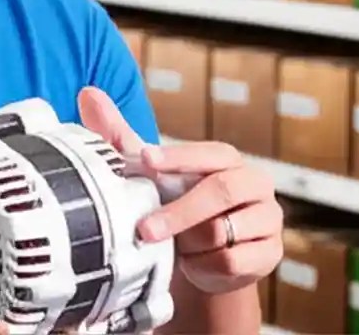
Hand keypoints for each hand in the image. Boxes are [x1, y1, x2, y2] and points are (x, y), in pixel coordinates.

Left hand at [78, 87, 283, 294]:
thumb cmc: (174, 206)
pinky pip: (233, 262)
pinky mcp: (271, 254)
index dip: (178, 157)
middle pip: (221, 193)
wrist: (202, 260)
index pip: (209, 153)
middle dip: (179, 213)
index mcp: (227, 160)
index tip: (145, 160)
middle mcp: (254, 184)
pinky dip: (205, 266)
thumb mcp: (147, 174)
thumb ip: (119, 136)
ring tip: (175, 246)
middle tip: (145, 229)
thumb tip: (88, 93)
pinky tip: (194, 263)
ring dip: (190, 244)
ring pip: (224, 232)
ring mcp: (268, 220)